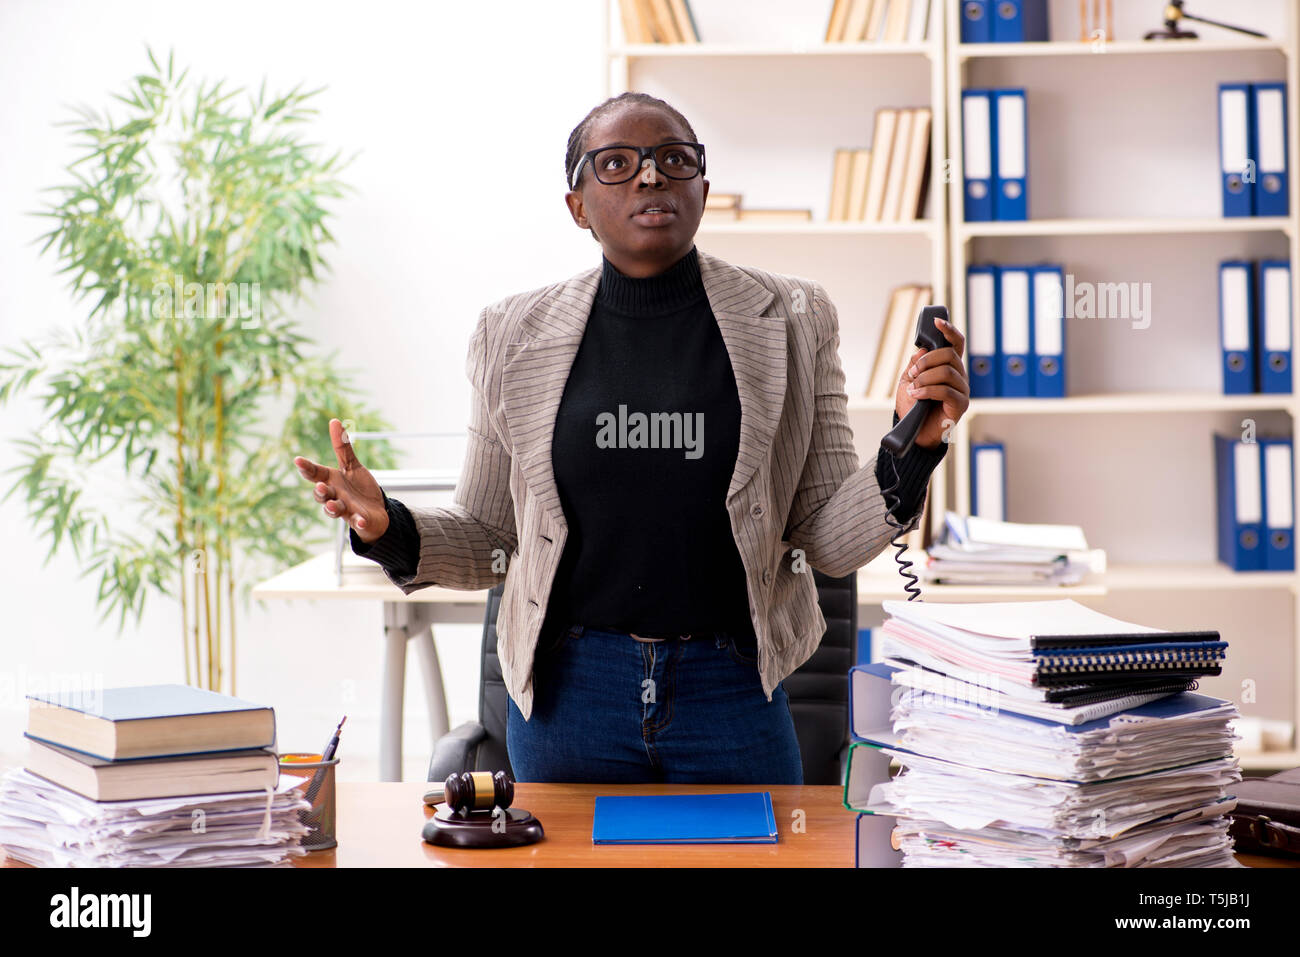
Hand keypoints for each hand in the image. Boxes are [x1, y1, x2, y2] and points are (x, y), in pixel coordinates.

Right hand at [293, 418, 389, 543]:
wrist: (375, 510)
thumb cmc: (359, 488)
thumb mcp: (351, 466)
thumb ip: (342, 447)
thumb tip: (334, 420)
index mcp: (331, 481)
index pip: (315, 473)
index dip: (306, 467)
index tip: (298, 460)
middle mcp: (335, 496)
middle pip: (322, 494)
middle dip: (320, 491)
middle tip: (320, 486)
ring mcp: (346, 510)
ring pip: (335, 510)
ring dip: (333, 508)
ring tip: (333, 504)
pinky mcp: (359, 520)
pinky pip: (357, 523)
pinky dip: (359, 522)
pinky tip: (362, 521)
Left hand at [894, 316, 969, 449]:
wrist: (914, 432)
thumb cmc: (913, 407)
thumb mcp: (908, 380)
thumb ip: (915, 364)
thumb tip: (922, 350)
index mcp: (948, 367)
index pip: (955, 344)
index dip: (949, 331)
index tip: (936, 321)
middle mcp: (959, 376)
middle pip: (949, 354)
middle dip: (927, 360)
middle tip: (913, 373)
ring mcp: (962, 390)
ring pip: (947, 371)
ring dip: (925, 377)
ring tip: (913, 388)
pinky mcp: (960, 404)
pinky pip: (946, 390)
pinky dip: (927, 390)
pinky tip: (916, 394)